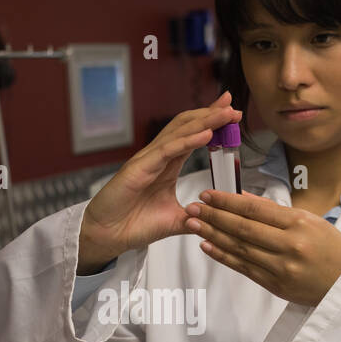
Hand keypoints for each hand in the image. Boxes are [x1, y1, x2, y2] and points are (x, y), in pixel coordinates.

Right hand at [80, 91, 240, 267]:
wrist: (108, 236)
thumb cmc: (133, 224)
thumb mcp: (174, 221)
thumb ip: (194, 216)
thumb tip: (214, 218)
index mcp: (167, 165)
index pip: (193, 136)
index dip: (212, 123)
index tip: (232, 114)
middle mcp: (158, 157)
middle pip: (187, 126)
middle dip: (211, 114)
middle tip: (232, 105)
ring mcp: (148, 160)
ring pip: (179, 132)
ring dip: (204, 121)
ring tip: (225, 112)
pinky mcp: (139, 168)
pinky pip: (167, 150)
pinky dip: (188, 140)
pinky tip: (206, 133)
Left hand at [185, 189, 340, 305]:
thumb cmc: (330, 247)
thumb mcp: (309, 220)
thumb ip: (273, 211)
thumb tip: (241, 198)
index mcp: (299, 223)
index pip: (255, 208)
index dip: (228, 201)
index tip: (208, 194)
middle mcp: (289, 245)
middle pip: (243, 228)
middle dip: (214, 215)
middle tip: (193, 207)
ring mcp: (281, 267)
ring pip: (240, 248)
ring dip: (213, 234)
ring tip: (193, 224)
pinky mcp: (275, 284)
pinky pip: (243, 268)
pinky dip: (223, 256)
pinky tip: (207, 245)